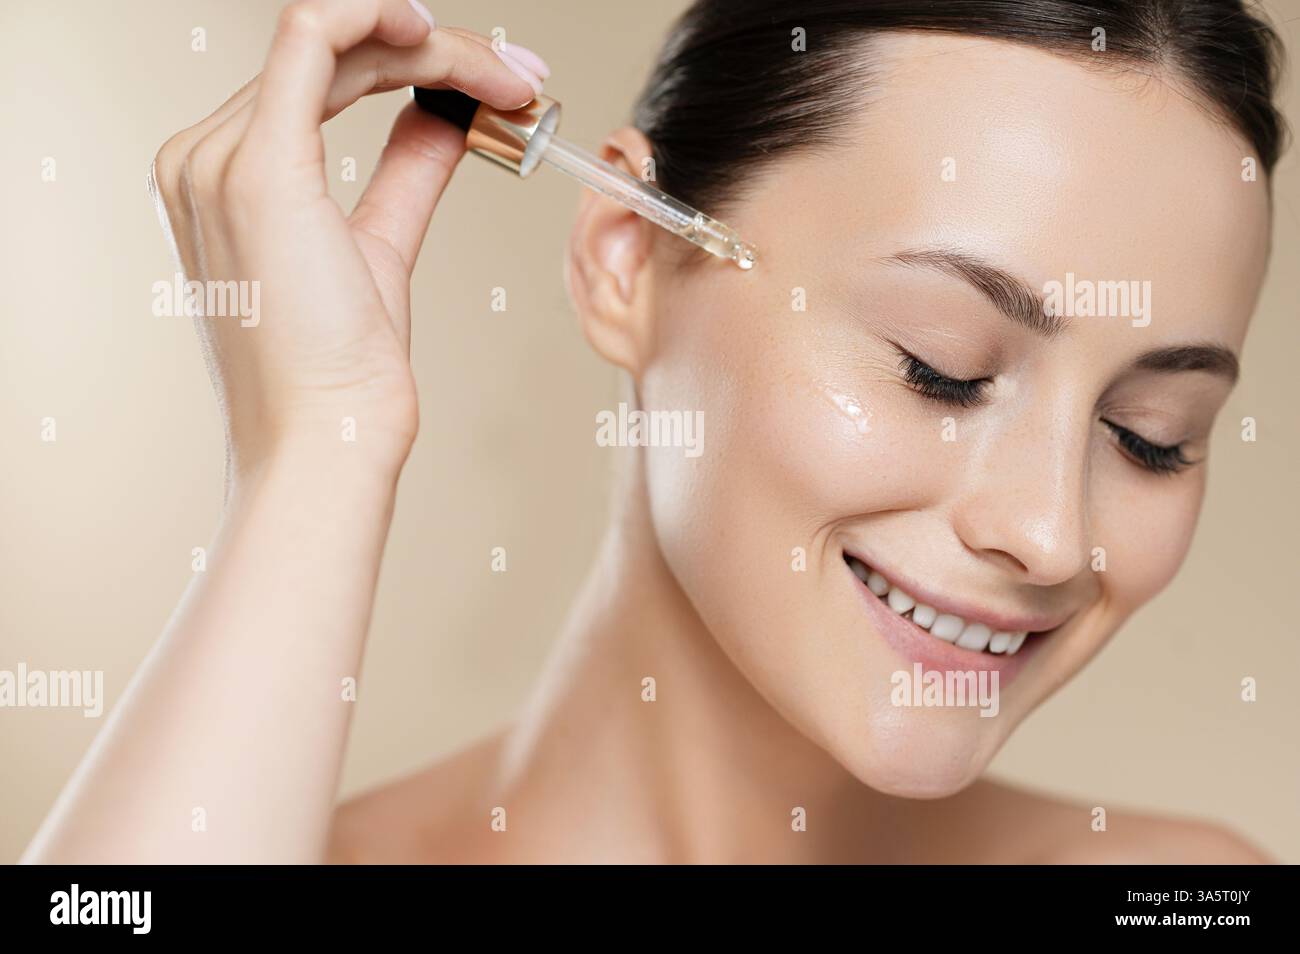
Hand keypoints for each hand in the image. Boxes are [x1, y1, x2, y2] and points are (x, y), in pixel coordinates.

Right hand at [149, 0, 547, 480]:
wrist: (325, 441)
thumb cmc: (342, 373)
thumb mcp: (379, 248)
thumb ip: (404, 173)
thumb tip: (445, 117)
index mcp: (220, 177)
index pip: (321, 78)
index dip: (414, 64)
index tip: (497, 85)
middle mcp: (202, 156)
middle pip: (332, 54)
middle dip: (441, 50)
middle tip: (522, 79)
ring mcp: (220, 157)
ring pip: (336, 38)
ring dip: (438, 46)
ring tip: (512, 80)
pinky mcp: (260, 167)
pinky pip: (316, 35)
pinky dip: (386, 19)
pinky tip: (446, 40)